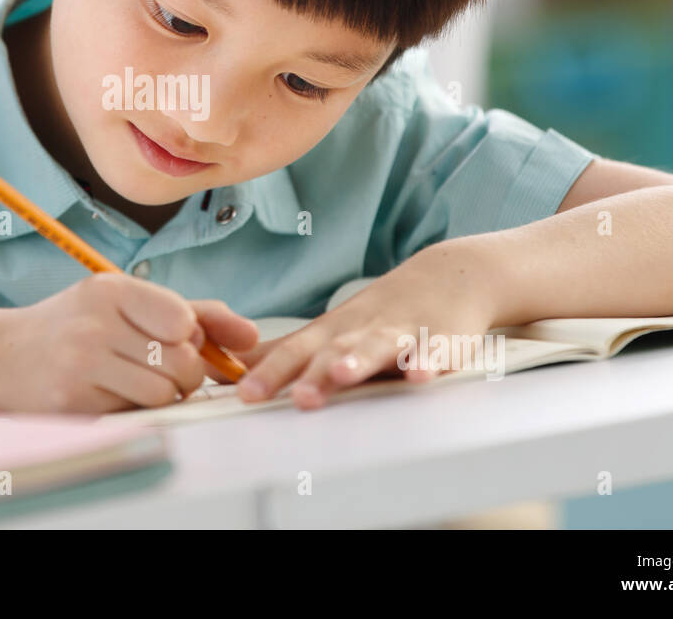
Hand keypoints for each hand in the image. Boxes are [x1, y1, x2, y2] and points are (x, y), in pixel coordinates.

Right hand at [0, 272, 258, 412]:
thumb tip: (252, 336)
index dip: (186, 336)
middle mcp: (95, 322)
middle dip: (183, 371)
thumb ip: (194, 312)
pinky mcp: (75, 402)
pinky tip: (108, 393)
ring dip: (161, 394)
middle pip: (182, 362)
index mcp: (111, 289)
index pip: (183, 319)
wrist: (2, 357)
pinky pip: (136, 414)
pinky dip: (134, 408)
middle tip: (156, 365)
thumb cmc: (77, 326)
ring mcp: (82, 363)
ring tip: (133, 380)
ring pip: (165, 392)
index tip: (167, 337)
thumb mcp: (126, 303)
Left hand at [236, 250, 501, 408]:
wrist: (448, 276)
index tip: (243, 394)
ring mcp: (400, 333)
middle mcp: (360, 331)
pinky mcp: (440, 340)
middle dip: (306, 374)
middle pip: (329, 351)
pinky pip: (434, 352)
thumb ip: (280, 354)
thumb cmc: (379, 313)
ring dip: (357, 361)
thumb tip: (224, 370)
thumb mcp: (327, 330)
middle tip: (289, 395)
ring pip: (376, 347)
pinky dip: (427, 363)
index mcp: (331, 333)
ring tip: (341, 375)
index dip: (267, 373)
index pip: (292, 352)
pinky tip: (420, 376)